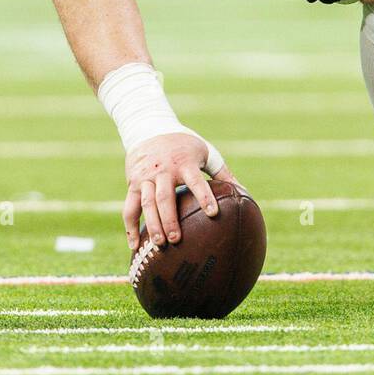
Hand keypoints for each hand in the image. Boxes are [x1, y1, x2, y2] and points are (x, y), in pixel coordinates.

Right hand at [123, 132, 236, 251]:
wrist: (149, 128)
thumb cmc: (184, 145)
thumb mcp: (205, 153)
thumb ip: (222, 172)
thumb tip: (244, 192)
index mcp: (184, 163)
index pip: (196, 181)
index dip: (204, 196)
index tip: (213, 214)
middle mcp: (163, 170)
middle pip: (165, 197)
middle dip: (170, 219)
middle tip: (176, 240)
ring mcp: (146, 177)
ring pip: (146, 203)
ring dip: (152, 225)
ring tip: (159, 245)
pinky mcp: (133, 183)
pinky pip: (129, 207)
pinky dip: (131, 227)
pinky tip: (135, 245)